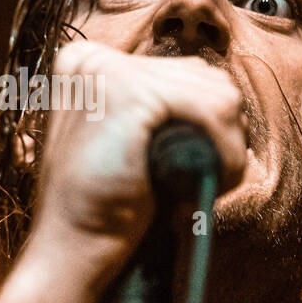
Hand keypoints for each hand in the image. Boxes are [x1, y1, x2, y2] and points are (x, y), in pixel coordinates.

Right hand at [20, 40, 247, 287]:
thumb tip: (223, 90)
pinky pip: (213, 109)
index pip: (183, 71)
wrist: (74, 245)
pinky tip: (213, 179)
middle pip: (203, 76)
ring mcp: (108, 71)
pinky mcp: (129, 93)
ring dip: (228, 145)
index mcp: (88, 62)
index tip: (196, 164)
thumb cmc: (104, 203)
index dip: (204, 120)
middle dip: (220, 132)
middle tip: (206, 178)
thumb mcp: (126, 138)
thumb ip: (157, 106)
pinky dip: (226, 150)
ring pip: (217, 91)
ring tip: (208, 181)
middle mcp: (94, 57)